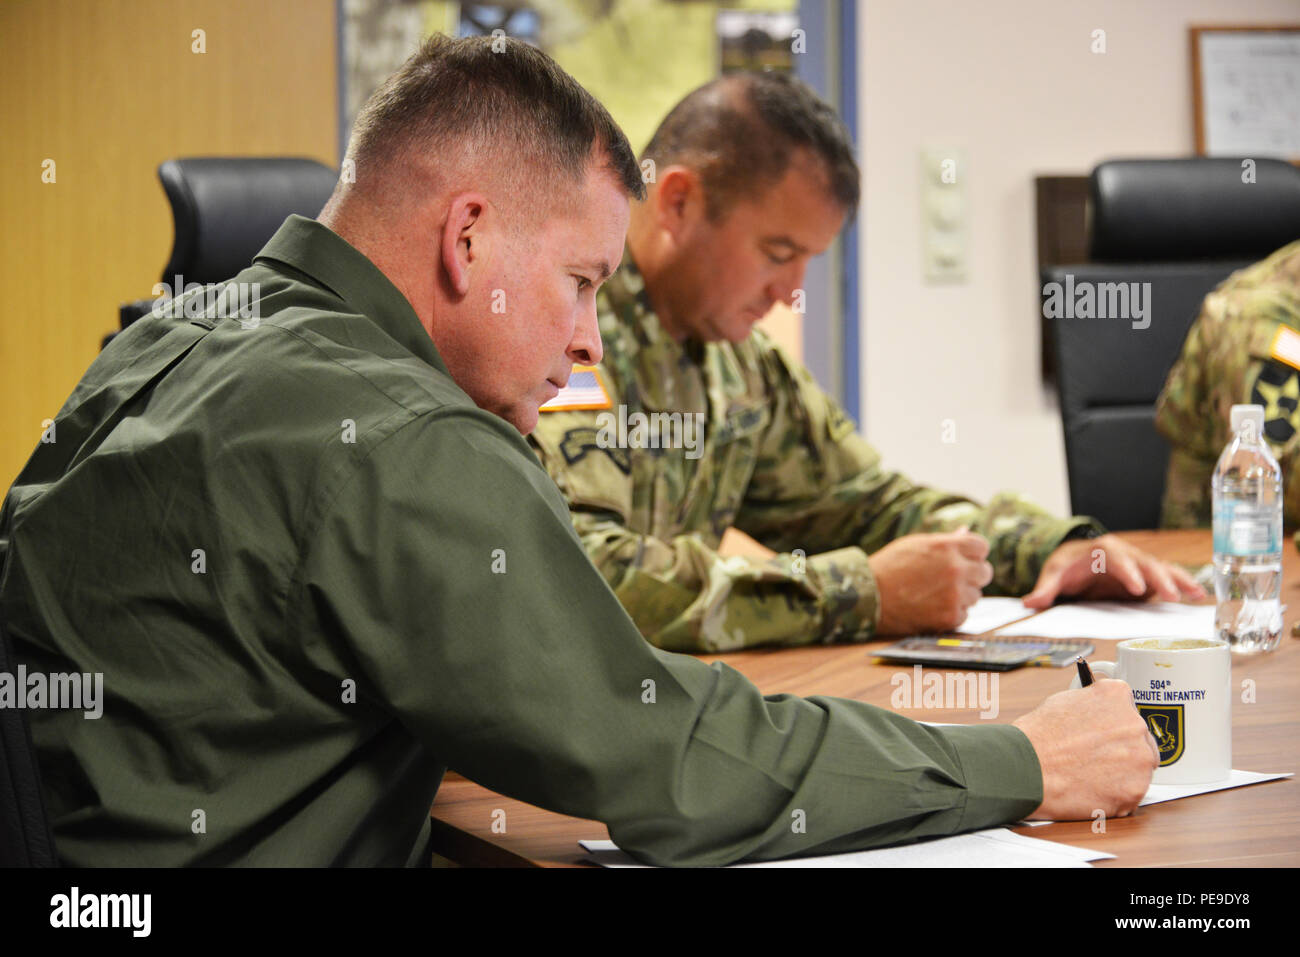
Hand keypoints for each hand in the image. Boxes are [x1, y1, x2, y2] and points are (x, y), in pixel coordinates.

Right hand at [868, 529, 992, 633]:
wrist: (868, 597)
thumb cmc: (888, 567)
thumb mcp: (915, 544)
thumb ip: (945, 540)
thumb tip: (966, 532)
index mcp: (947, 546)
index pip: (981, 547)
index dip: (973, 554)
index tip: (965, 560)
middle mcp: (956, 569)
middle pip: (985, 572)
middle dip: (972, 575)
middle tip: (952, 580)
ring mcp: (955, 594)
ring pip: (975, 595)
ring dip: (961, 595)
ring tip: (935, 595)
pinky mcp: (950, 616)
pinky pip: (964, 614)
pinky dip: (951, 613)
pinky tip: (932, 608)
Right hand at [1013, 678, 1159, 819]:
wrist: (1023, 768)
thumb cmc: (1036, 737)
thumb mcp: (1063, 701)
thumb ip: (1092, 704)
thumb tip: (1099, 714)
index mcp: (1117, 696)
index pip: (1127, 708)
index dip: (1112, 723)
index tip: (1102, 733)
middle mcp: (1135, 724)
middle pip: (1139, 739)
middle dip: (1121, 749)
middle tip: (1093, 758)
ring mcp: (1139, 759)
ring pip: (1139, 768)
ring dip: (1120, 773)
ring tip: (1087, 776)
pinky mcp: (1134, 791)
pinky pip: (1130, 794)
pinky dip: (1114, 795)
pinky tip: (1090, 790)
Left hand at [1022, 533, 1205, 608]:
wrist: (1076, 558)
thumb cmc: (1067, 565)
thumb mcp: (1054, 574)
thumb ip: (1046, 589)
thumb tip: (1031, 602)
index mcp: (1102, 550)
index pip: (1117, 559)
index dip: (1128, 572)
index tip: (1136, 587)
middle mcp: (1125, 553)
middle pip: (1145, 563)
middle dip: (1158, 578)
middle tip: (1170, 596)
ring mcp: (1138, 565)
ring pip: (1161, 569)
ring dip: (1178, 580)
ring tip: (1195, 595)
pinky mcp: (1146, 577)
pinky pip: (1167, 578)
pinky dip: (1181, 584)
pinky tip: (1197, 596)